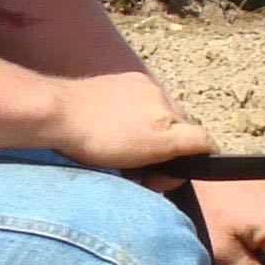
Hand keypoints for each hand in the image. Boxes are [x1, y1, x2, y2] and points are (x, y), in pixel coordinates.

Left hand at [45, 71, 212, 172]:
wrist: (54, 113)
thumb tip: (210, 148)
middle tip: (136, 171)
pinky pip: (127, 113)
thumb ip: (192, 142)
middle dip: (162, 152)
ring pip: (149, 122)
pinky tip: (106, 139)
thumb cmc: (100, 135)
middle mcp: (153, 90)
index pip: (195, 137)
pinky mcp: (106, 87)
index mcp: (167, 103)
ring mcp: (128, 86)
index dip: (182, 163)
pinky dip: (124, 129)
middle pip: (172, 130)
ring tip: (118, 155)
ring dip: (143, 141)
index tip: (157, 178)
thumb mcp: (156, 143)